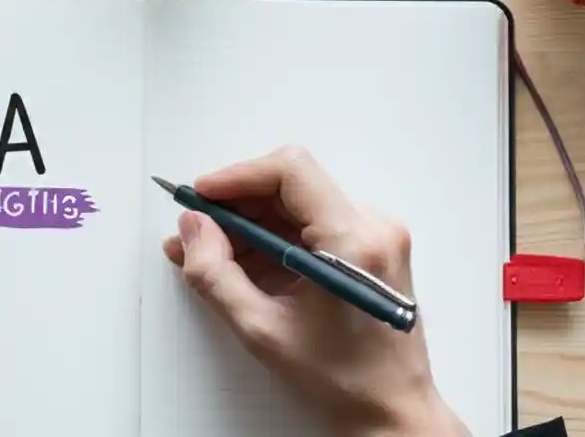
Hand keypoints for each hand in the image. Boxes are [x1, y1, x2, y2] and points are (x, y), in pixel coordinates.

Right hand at [163, 147, 467, 436]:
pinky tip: (242, 263)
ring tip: (210, 253)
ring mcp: (375, 236)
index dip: (237, 176)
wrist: (393, 412)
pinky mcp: (370, 248)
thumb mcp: (263, 330)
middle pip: (291, 185)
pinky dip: (273, 238)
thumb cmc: (343, 381)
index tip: (201, 196)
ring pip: (298, 204)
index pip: (290, 171)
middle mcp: (373, 227)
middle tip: (196, 229)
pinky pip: (312, 225)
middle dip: (237, 203)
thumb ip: (216, 274)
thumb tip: (191, 229)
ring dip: (251, 223)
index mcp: (354, 242)